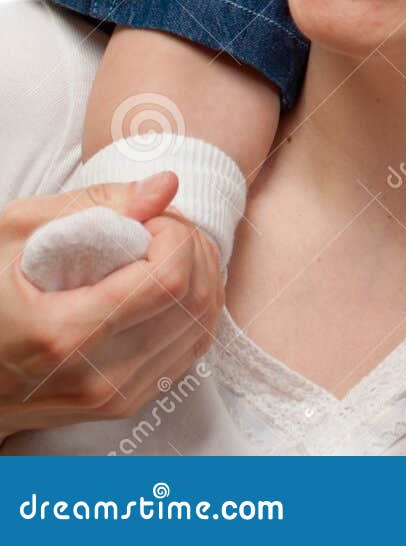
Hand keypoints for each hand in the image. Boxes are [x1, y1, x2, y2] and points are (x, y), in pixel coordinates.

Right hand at [0, 172, 222, 436]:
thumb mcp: (17, 233)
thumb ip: (95, 204)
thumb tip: (167, 186)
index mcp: (66, 334)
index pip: (171, 279)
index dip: (175, 233)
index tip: (146, 217)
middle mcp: (101, 377)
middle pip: (197, 300)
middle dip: (193, 245)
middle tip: (159, 224)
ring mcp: (118, 397)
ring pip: (204, 324)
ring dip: (200, 272)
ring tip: (164, 247)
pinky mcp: (129, 403)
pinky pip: (193, 347)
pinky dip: (195, 304)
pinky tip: (171, 279)